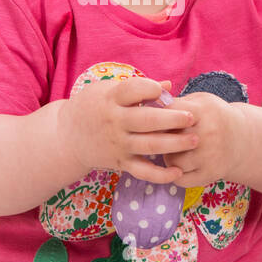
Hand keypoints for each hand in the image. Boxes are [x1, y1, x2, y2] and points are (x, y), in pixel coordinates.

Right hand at [59, 76, 199, 184]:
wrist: (67, 137)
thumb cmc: (92, 107)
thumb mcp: (107, 90)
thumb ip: (137, 88)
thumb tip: (168, 86)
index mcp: (111, 99)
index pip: (133, 90)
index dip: (151, 88)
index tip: (164, 91)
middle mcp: (115, 122)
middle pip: (147, 120)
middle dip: (172, 119)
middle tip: (192, 117)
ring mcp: (118, 144)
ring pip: (149, 146)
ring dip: (174, 144)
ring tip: (194, 140)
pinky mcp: (120, 162)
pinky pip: (143, 172)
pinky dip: (160, 175)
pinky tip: (178, 171)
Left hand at [158, 93, 242, 188]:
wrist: (242, 139)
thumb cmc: (213, 116)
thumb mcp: (199, 101)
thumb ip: (176, 102)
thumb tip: (147, 105)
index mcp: (203, 111)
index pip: (167, 115)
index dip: (157, 118)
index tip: (154, 120)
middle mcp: (207, 134)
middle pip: (167, 139)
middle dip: (159, 139)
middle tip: (159, 137)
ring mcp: (209, 156)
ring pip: (171, 161)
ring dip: (167, 157)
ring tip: (173, 151)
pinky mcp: (210, 174)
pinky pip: (180, 179)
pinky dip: (176, 174)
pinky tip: (181, 164)